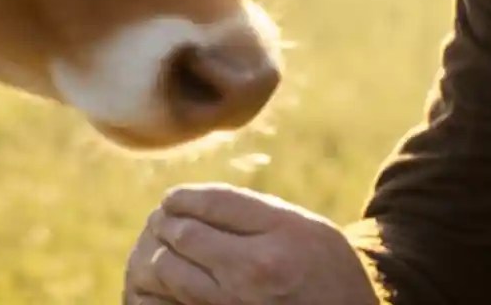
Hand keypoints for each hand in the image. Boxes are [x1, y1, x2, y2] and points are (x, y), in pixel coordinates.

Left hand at [123, 183, 377, 304]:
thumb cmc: (328, 272)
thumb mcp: (308, 227)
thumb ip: (257, 210)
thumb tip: (199, 200)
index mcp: (280, 235)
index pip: (214, 202)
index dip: (184, 197)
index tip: (173, 198)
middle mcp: (254, 269)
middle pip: (185, 233)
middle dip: (167, 222)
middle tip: (162, 220)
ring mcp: (233, 303)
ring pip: (169, 268)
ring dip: (161, 252)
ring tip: (165, 246)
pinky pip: (174, 300)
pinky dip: (165, 285)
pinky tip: (171, 276)